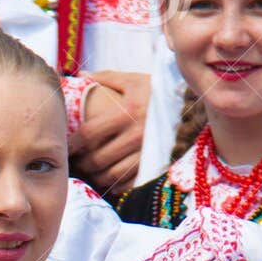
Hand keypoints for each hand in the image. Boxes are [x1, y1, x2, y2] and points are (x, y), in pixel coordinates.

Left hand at [71, 70, 149, 196]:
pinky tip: (109, 178)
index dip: (73, 144)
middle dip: (81, 163)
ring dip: (95, 176)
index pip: (89, 134)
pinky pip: (129, 183)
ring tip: (89, 171)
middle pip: (97, 158)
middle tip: (75, 162)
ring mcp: (148, 152)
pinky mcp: (156, 165)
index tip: (66, 147)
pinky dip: (115, 185)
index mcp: (129, 111)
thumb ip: (108, 78)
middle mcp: (138, 134)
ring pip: (111, 175)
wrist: (195, 106)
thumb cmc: (159, 91)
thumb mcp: (136, 80)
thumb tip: (81, 75)